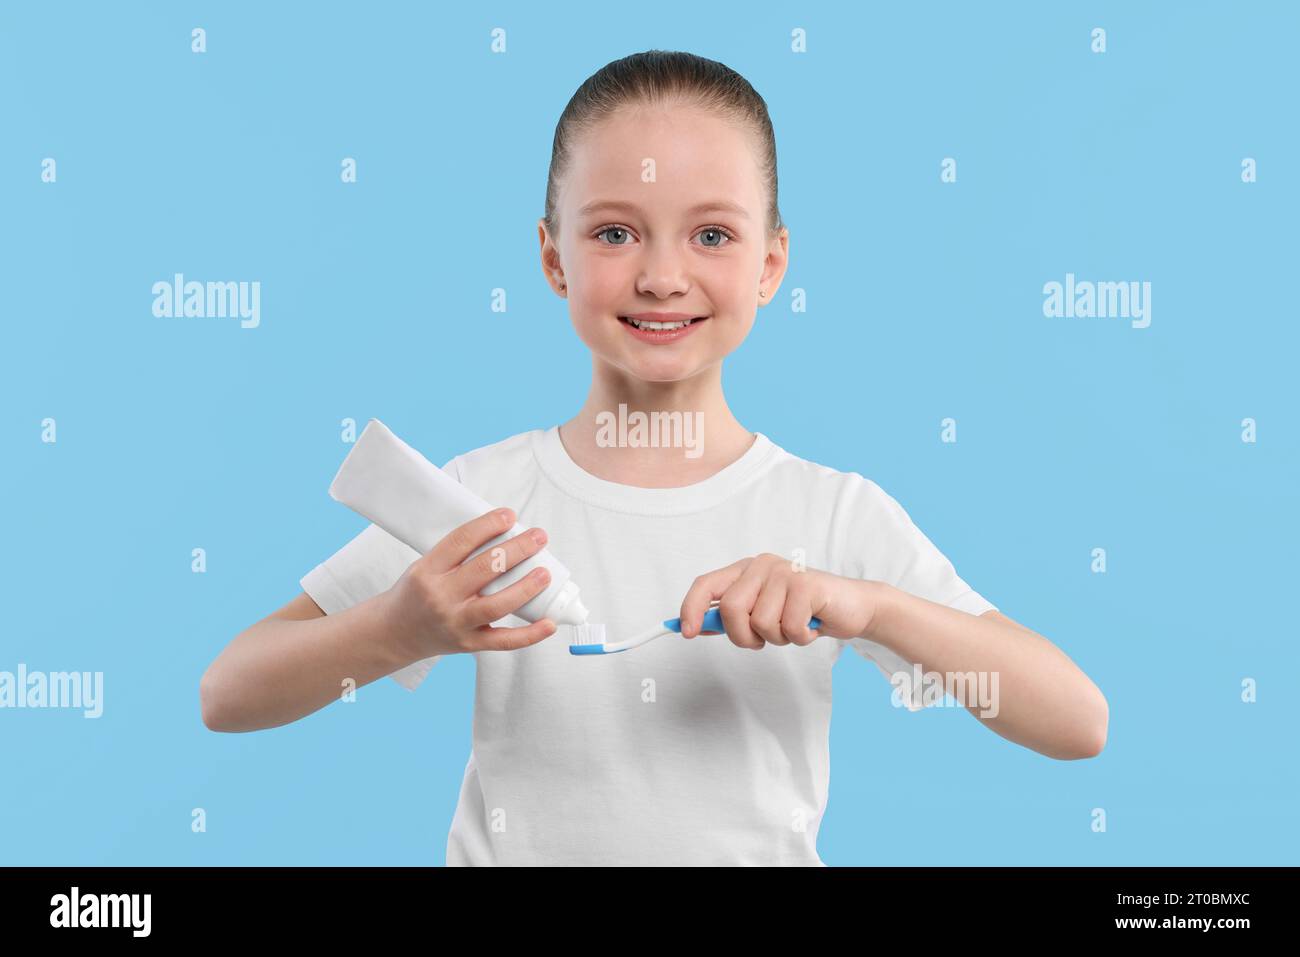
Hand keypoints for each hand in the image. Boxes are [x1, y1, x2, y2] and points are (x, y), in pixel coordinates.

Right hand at [381, 507, 557, 659]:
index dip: (488, 525)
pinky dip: (530, 635)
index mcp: (428, 571)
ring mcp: (456, 622)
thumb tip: (502, 533)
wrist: (394, 633)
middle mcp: (441, 596)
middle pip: (484, 569)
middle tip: (538, 537)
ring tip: (545, 573)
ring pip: (496, 605)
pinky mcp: (469, 644)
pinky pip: (503, 641)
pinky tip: (549, 623)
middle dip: (517, 549)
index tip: (509, 515)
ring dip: (525, 587)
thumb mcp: (424, 566)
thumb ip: (457, 553)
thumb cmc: (415, 594)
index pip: (461, 541)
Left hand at [678, 553, 881, 649]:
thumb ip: (732, 617)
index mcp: (746, 570)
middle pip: (730, 610)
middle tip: (763, 640)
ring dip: (779, 638)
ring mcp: (784, 572)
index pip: (706, 584)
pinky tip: (811, 625)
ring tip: (795, 626)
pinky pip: (789, 628)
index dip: (691, 609)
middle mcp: (761, 565)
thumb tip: (695, 626)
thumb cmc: (804, 611)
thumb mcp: (762, 612)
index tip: (686, 632)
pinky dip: (800, 637)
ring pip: (761, 624)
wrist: (852, 606)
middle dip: (744, 636)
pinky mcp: (806, 585)